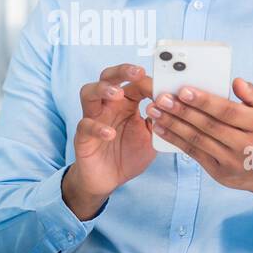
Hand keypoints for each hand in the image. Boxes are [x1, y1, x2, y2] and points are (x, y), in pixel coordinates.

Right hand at [63, 63, 154, 219]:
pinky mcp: (82, 137)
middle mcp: (107, 106)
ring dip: (103, 89)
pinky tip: (110, 134)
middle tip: (137, 72)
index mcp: (126, 104)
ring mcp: (93, 119)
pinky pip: (85, 126)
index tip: (161, 84)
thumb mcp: (151, 138)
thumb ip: (159, 122)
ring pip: (89, 93)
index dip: (147, 81)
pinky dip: (97, 128)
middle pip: (107, 77)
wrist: (109, 180)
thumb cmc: (128, 155)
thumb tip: (170, 105)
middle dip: (121, 71)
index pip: (134, 83)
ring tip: (118, 95)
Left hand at [148, 77, 252, 219]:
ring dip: (173, 124)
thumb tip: (236, 82)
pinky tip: (160, 128)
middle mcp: (248, 146)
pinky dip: (174, 140)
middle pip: (209, 126)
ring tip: (154, 110)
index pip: (228, 111)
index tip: (183, 90)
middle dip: (182, 111)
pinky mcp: (218, 172)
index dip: (205, 101)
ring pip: (198, 140)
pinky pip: (193, 153)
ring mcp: (232, 162)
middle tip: (162, 98)